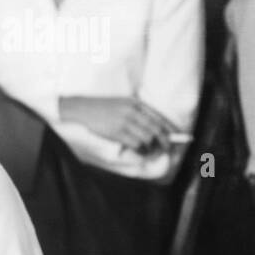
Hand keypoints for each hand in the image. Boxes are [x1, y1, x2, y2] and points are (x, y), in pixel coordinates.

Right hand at [59, 96, 177, 152]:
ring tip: (151, 152)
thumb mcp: (119, 104)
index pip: (158, 117)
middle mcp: (132, 111)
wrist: (80, 109)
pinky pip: (136, 143)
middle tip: (166, 149)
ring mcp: (124, 122)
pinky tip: (139, 151)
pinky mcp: (116, 132)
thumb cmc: (99, 108)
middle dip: (164, 141)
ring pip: (148, 138)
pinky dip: (140, 150)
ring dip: (151, 147)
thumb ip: (135, 112)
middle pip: (156, 129)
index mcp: (135, 103)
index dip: (169, 129)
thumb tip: (152, 129)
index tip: (175, 137)